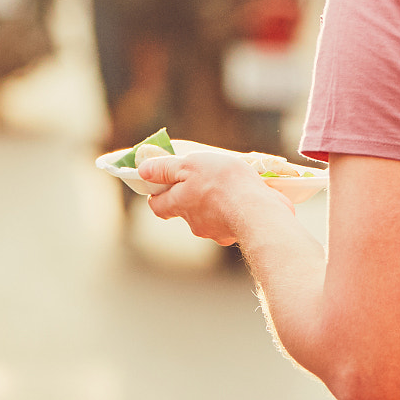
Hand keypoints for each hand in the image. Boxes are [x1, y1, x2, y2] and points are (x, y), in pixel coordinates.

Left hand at [137, 146, 291, 245]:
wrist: (257, 210)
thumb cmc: (222, 182)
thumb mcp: (189, 164)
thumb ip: (165, 168)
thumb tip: (142, 171)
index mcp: (179, 204)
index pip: (157, 206)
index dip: (157, 195)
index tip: (162, 185)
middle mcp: (192, 222)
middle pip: (184, 210)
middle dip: (189, 197)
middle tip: (201, 179)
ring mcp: (213, 232)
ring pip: (207, 216)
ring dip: (212, 204)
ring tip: (227, 187)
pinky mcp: (232, 235)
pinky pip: (227, 222)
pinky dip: (230, 213)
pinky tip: (242, 200)